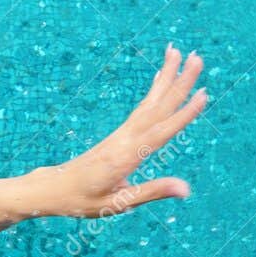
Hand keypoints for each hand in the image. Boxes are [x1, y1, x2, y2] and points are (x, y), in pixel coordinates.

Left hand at [38, 44, 206, 218]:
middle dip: (178, 83)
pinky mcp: (119, 134)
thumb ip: (152, 191)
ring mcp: (121, 134)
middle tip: (197, 57)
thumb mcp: (117, 203)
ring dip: (167, 78)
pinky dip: (153, 91)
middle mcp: (125, 139)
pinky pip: (141, 108)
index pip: (160, 132)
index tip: (202, 94)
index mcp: (126, 157)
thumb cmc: (82, 200)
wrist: (53, 188)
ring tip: (180, 53)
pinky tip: (161, 76)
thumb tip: (186, 189)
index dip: (182, 115)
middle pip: (157, 107)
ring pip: (149, 102)